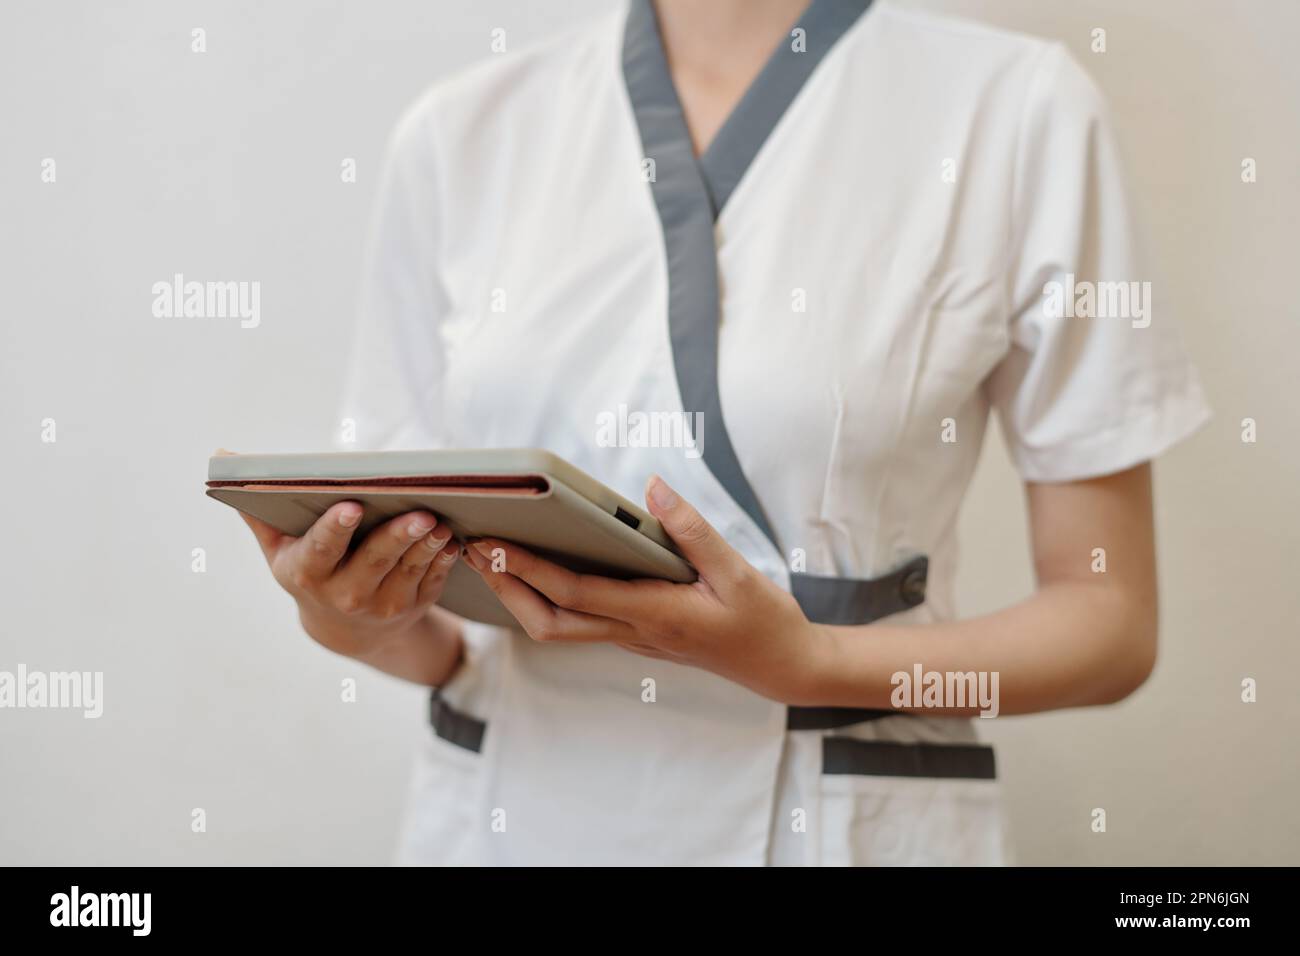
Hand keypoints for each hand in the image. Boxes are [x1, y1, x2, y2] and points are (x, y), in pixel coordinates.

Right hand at [238, 498, 461, 658]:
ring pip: (409, 570)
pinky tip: (452, 537)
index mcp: (307, 573)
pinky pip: (433, 579)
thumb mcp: (278, 544)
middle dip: (396, 535)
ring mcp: (382, 605)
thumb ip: (257, 504)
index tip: (351, 505)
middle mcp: (344, 594)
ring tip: (440, 520)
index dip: (335, 529)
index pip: (321, 550)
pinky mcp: (414, 605)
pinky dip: (444, 558)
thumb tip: (223, 457)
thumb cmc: (308, 568)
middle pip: (374, 560)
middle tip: (419, 510)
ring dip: (427, 545)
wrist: (342, 627)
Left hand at [462, 475, 830, 703]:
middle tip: (474, 550)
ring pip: (560, 627)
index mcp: (654, 614)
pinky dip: (548, 598)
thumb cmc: (762, 620)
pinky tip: (539, 571)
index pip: (575, 593)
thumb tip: (654, 487)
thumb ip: (692, 530)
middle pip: (549, 623)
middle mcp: (634, 631)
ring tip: (492, 557)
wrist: (781, 666)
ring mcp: (633, 638)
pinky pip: (579, 622)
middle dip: (506, 589)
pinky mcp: (638, 634)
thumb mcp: (736, 571)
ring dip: (521, 597)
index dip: (528, 569)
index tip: (494, 543)